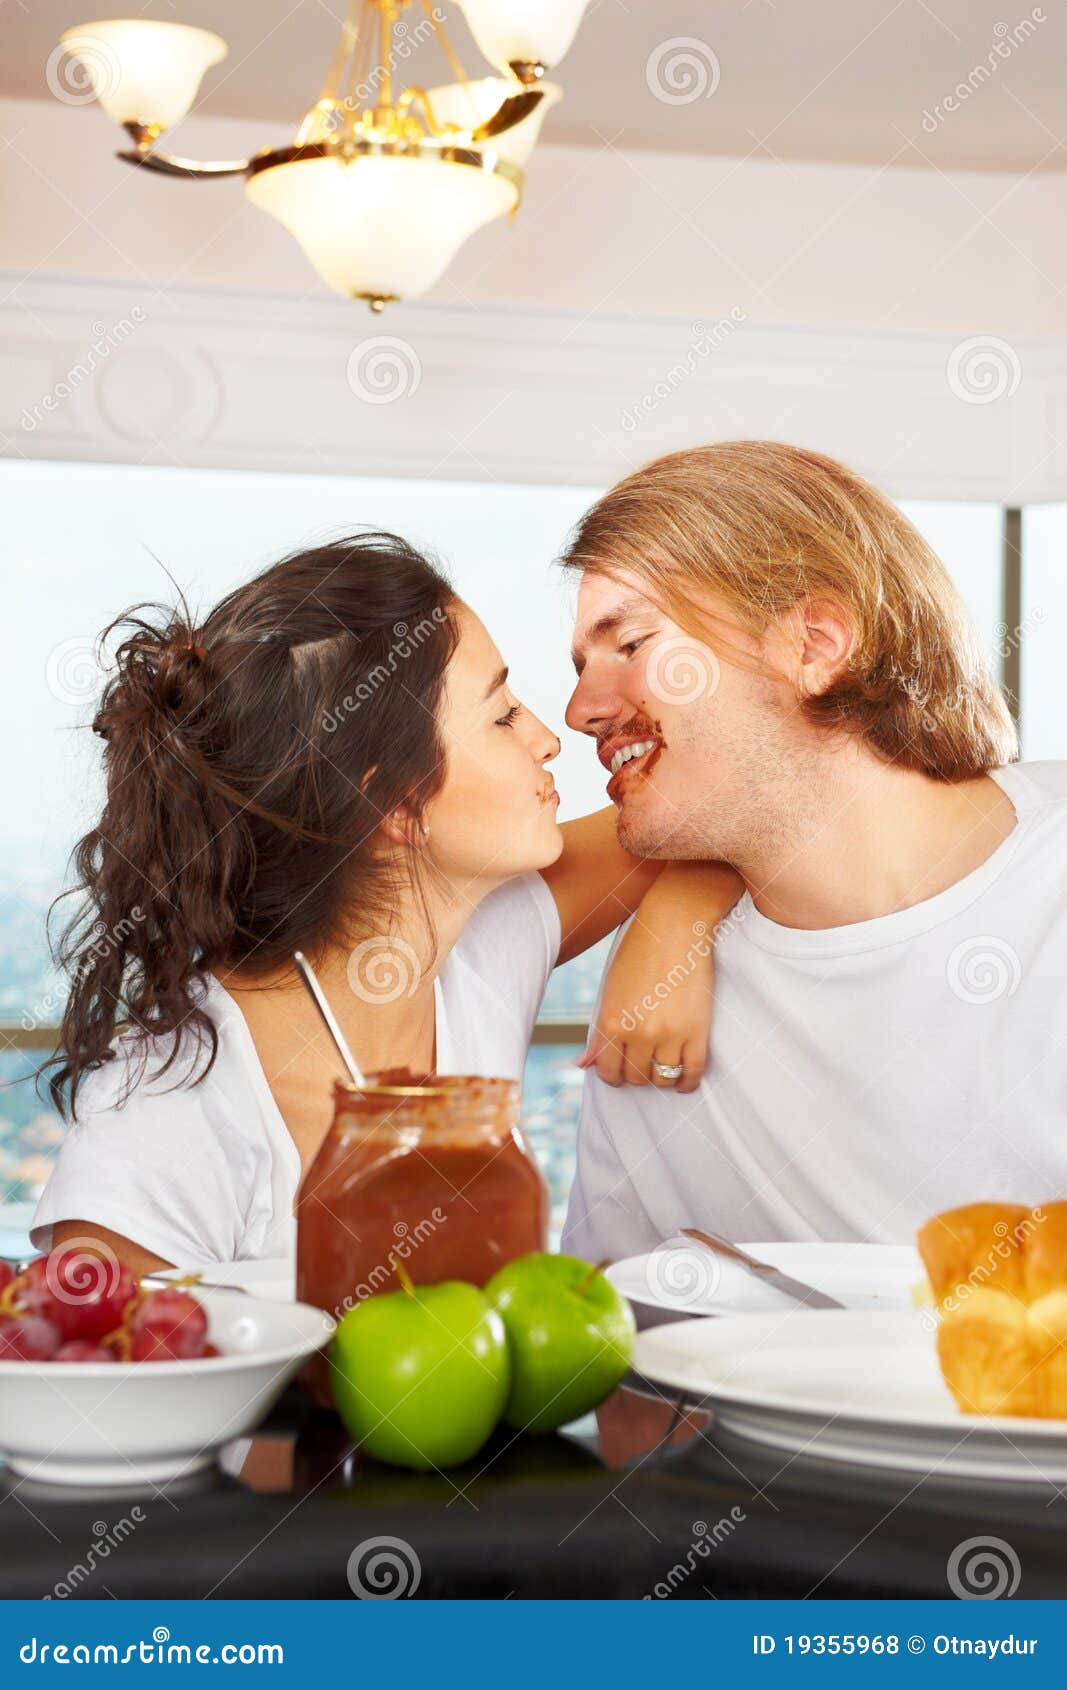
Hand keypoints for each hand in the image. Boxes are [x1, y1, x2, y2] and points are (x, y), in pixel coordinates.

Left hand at [578, 863, 741, 1093]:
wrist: (674, 926)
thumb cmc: (638, 954)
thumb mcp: (610, 991)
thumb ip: (599, 1033)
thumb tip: (583, 1065)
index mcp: (612, 1022)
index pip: (608, 1071)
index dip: (612, 1075)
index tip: (619, 1071)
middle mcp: (638, 1033)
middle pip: (636, 1077)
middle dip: (637, 1073)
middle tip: (642, 1063)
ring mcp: (669, 1033)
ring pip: (662, 1078)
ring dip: (660, 1077)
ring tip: (662, 1067)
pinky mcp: (697, 1030)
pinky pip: (693, 1071)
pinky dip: (687, 1082)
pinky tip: (683, 1081)